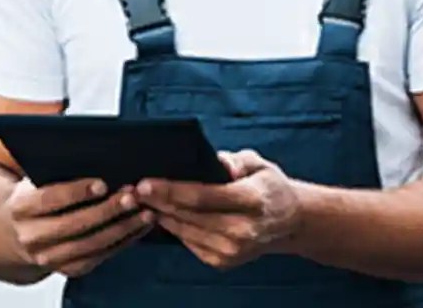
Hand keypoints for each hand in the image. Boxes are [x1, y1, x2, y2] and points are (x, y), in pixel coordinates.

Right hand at [5, 177, 154, 277]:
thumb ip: (59, 173)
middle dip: (107, 210)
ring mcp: (49, 258)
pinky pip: (100, 257)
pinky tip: (139, 226)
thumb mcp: (36, 181)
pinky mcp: (68, 269)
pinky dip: (123, 241)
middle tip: (132, 196)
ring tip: (145, 212)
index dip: (77, 192)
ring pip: (90, 245)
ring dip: (122, 228)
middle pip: (74, 225)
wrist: (16, 233)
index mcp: (21, 209)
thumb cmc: (36, 197)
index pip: (50, 199)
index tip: (103, 183)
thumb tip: (98, 158)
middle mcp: (31, 237)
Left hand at [136, 150, 301, 269]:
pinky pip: (189, 243)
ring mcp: (233, 250)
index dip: (170, 190)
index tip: (146, 183)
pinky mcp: (223, 261)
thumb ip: (236, 160)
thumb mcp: (259, 164)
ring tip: (142, 201)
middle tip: (134, 190)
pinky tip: (163, 215)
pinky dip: (174, 228)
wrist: (288, 221)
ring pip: (185, 231)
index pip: (203, 196)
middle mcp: (243, 230)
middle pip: (188, 215)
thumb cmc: (269, 188)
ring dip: (161, 215)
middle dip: (158, 201)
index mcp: (252, 201)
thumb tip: (218, 163)